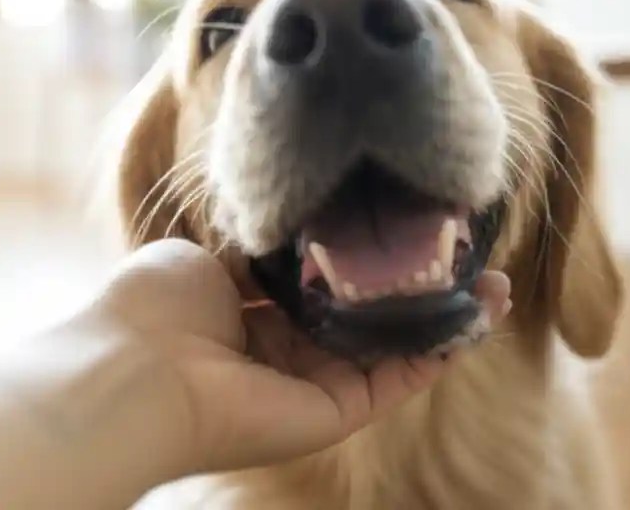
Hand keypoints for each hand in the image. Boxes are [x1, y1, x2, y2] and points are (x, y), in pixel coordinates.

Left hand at [91, 239, 510, 472]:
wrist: (133, 369)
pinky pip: (397, 378)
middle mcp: (284, 355)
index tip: (406, 228)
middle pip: (366, 320)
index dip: (365, 261)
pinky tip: (475, 314)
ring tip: (495, 282)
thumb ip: (263, 241)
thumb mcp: (210, 252)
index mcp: (248, 315)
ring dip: (444, 316)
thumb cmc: (155, 304)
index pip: (321, 288)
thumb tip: (301, 217)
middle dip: (416, 287)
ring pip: (393, 350)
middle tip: (464, 254)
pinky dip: (439, 349)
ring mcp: (312, 387)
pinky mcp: (333, 413)